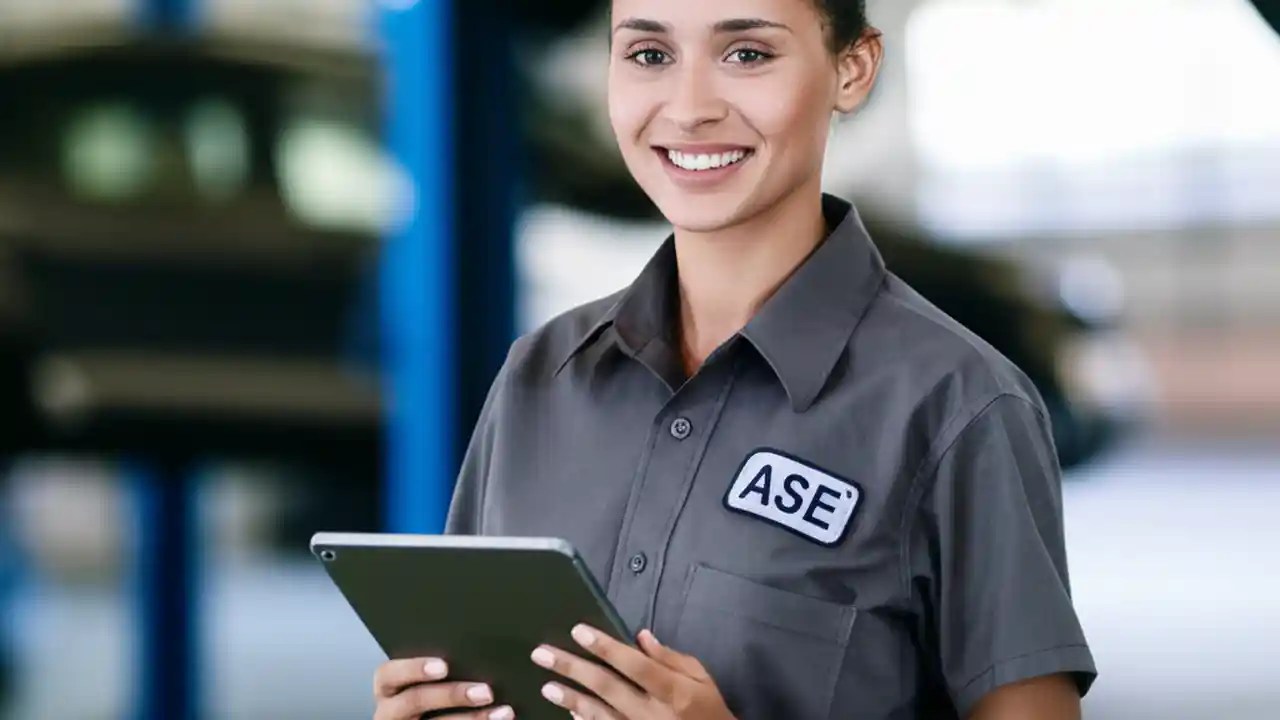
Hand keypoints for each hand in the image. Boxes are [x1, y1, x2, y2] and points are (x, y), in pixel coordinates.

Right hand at [372, 657, 513, 719]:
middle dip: (452, 694)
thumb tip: (475, 650)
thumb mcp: (422, 681)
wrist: (428, 718)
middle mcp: (391, 711)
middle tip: (486, 691)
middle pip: (415, 700)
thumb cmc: (430, 693)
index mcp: (388, 688)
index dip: (414, 668)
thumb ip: (438, 668)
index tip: (443, 665)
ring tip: (502, 712)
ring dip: (473, 718)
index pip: (389, 673)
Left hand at [530, 625, 735, 719]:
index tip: (578, 631)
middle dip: (573, 669)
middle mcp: (653, 713)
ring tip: (546, 686)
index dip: (606, 648)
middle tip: (542, 654)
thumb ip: (671, 658)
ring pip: (599, 714)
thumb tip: (640, 637)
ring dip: (571, 698)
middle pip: (607, 687)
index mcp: (674, 691)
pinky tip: (568, 711)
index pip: (635, 665)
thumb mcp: (701, 679)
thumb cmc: (708, 710)